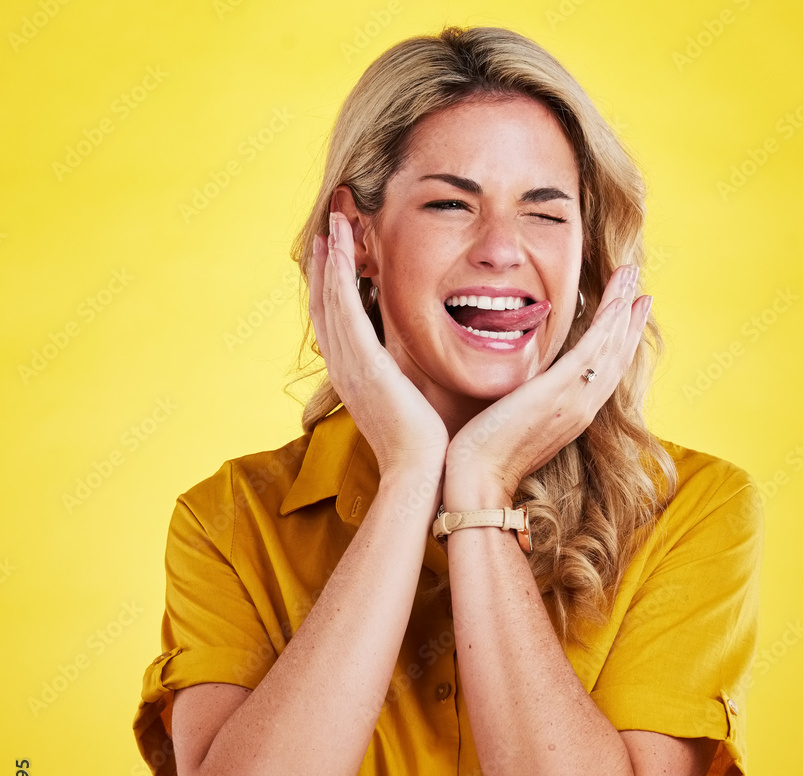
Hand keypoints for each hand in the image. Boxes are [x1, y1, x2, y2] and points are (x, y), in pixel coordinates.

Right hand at [308, 213, 449, 478]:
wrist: (419, 470)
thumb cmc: (424, 446)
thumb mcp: (411, 405)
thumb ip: (407, 383)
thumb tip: (421, 374)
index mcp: (354, 377)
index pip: (336, 323)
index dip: (332, 288)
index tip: (338, 257)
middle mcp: (343, 367)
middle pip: (324, 304)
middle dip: (326, 265)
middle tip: (329, 228)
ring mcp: (347, 362)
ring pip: (329, 297)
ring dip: (331, 257)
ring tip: (334, 223)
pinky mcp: (360, 359)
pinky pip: (342, 305)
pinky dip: (338, 273)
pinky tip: (339, 245)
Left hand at [444, 264, 651, 505]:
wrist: (478, 479)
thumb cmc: (486, 455)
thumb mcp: (515, 423)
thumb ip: (528, 402)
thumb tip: (522, 388)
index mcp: (573, 415)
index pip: (605, 371)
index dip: (621, 341)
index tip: (630, 313)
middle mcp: (581, 408)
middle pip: (616, 356)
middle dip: (630, 318)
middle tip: (642, 286)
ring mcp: (573, 401)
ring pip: (609, 348)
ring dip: (624, 309)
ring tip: (633, 276)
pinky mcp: (557, 392)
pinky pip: (591, 351)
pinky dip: (608, 324)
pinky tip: (617, 301)